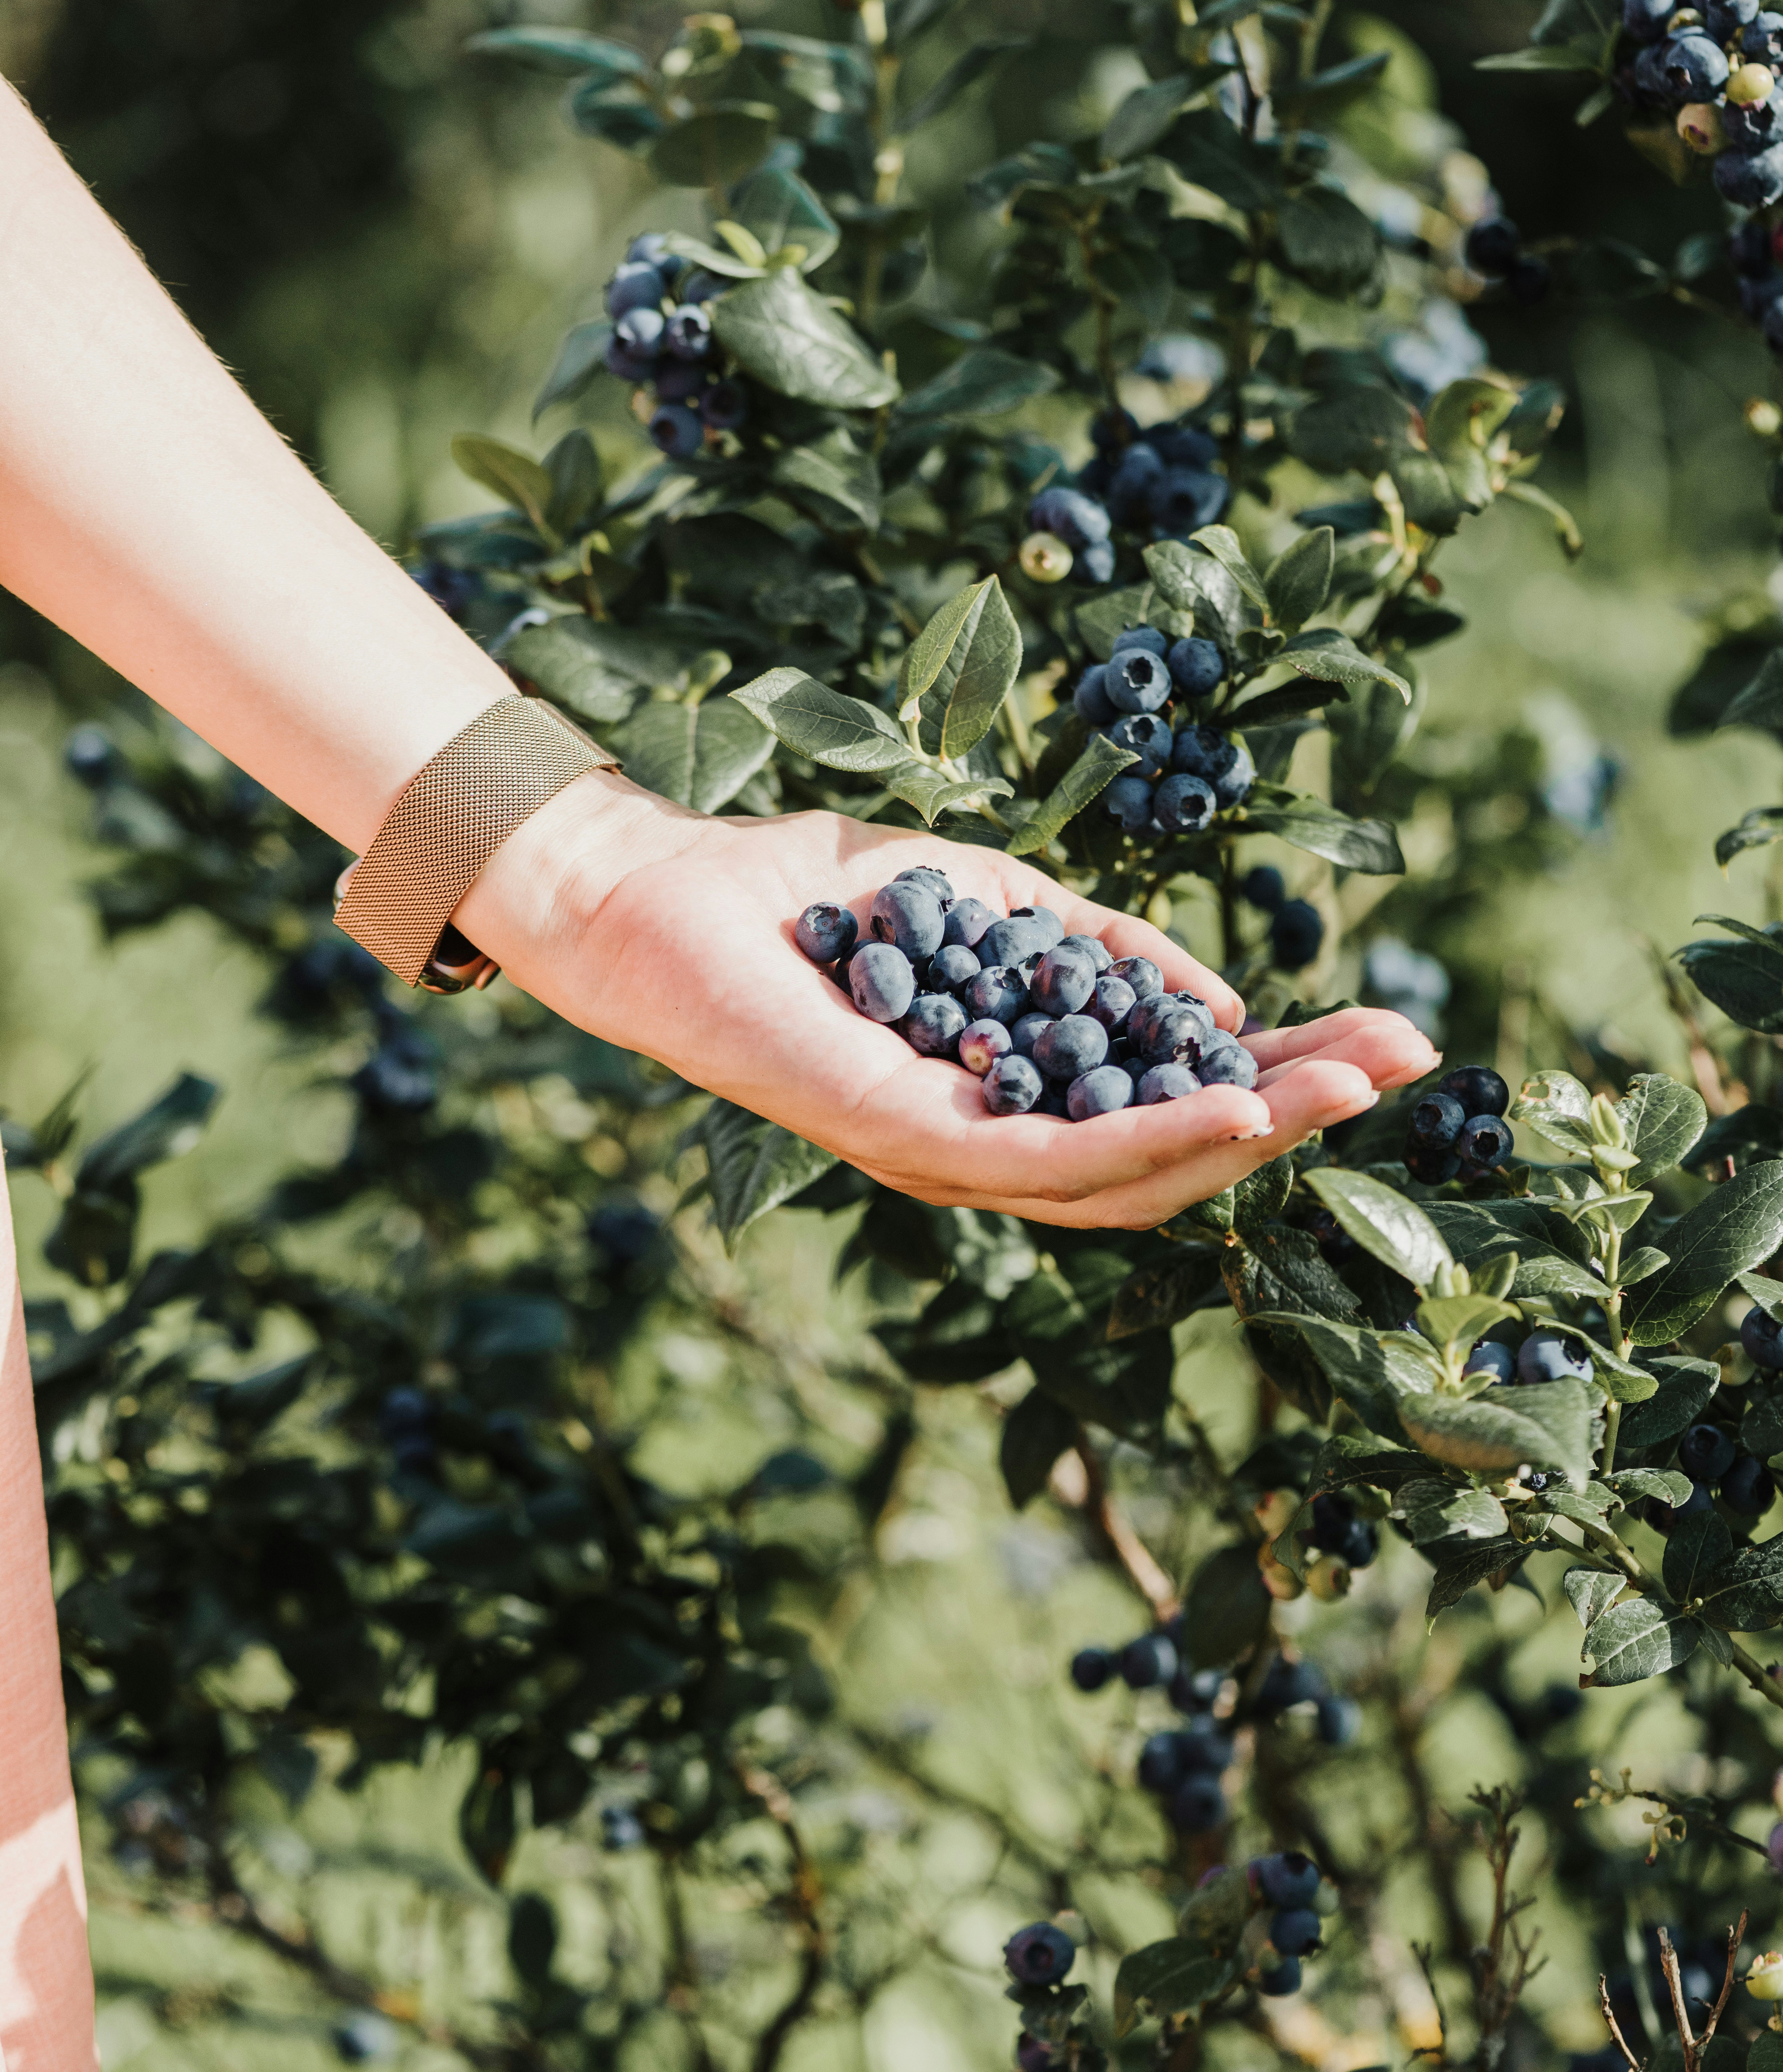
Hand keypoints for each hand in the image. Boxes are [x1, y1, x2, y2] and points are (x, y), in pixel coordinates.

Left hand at [469, 787, 1439, 1231]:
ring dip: (1245, 1134)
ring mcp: (947, 1156)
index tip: (1384, 1037)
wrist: (666, 892)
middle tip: (1404, 1060)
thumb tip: (1218, 1006)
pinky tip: (1227, 1107)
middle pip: (1168, 1162)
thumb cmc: (813, 897)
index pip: (1168, 1106)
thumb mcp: (992, 906)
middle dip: (1295, 1113)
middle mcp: (987, 1147)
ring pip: (1125, 1179)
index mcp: (1012, 1093)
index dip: (1283, 1079)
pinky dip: (1144, 1138)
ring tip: (1345, 1089)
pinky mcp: (904, 1140)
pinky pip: (1045, 1161)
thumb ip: (1098, 953)